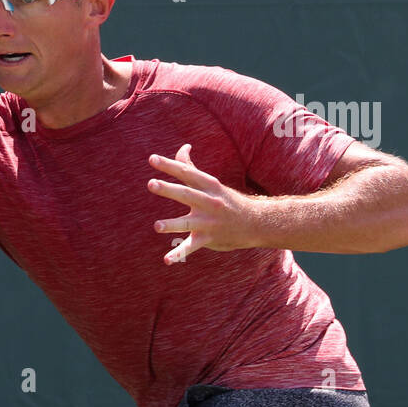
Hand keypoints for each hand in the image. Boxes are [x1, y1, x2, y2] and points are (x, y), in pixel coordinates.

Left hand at [148, 144, 257, 263]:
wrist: (256, 223)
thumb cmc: (228, 201)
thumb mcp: (211, 183)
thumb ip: (192, 168)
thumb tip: (183, 146)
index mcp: (208, 186)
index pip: (186, 173)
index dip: (169, 165)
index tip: (152, 159)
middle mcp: (208, 202)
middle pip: (186, 194)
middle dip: (169, 190)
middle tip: (151, 184)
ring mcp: (208, 222)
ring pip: (187, 223)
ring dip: (172, 225)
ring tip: (156, 226)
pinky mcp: (208, 238)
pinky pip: (191, 247)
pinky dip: (179, 254)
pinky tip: (166, 260)